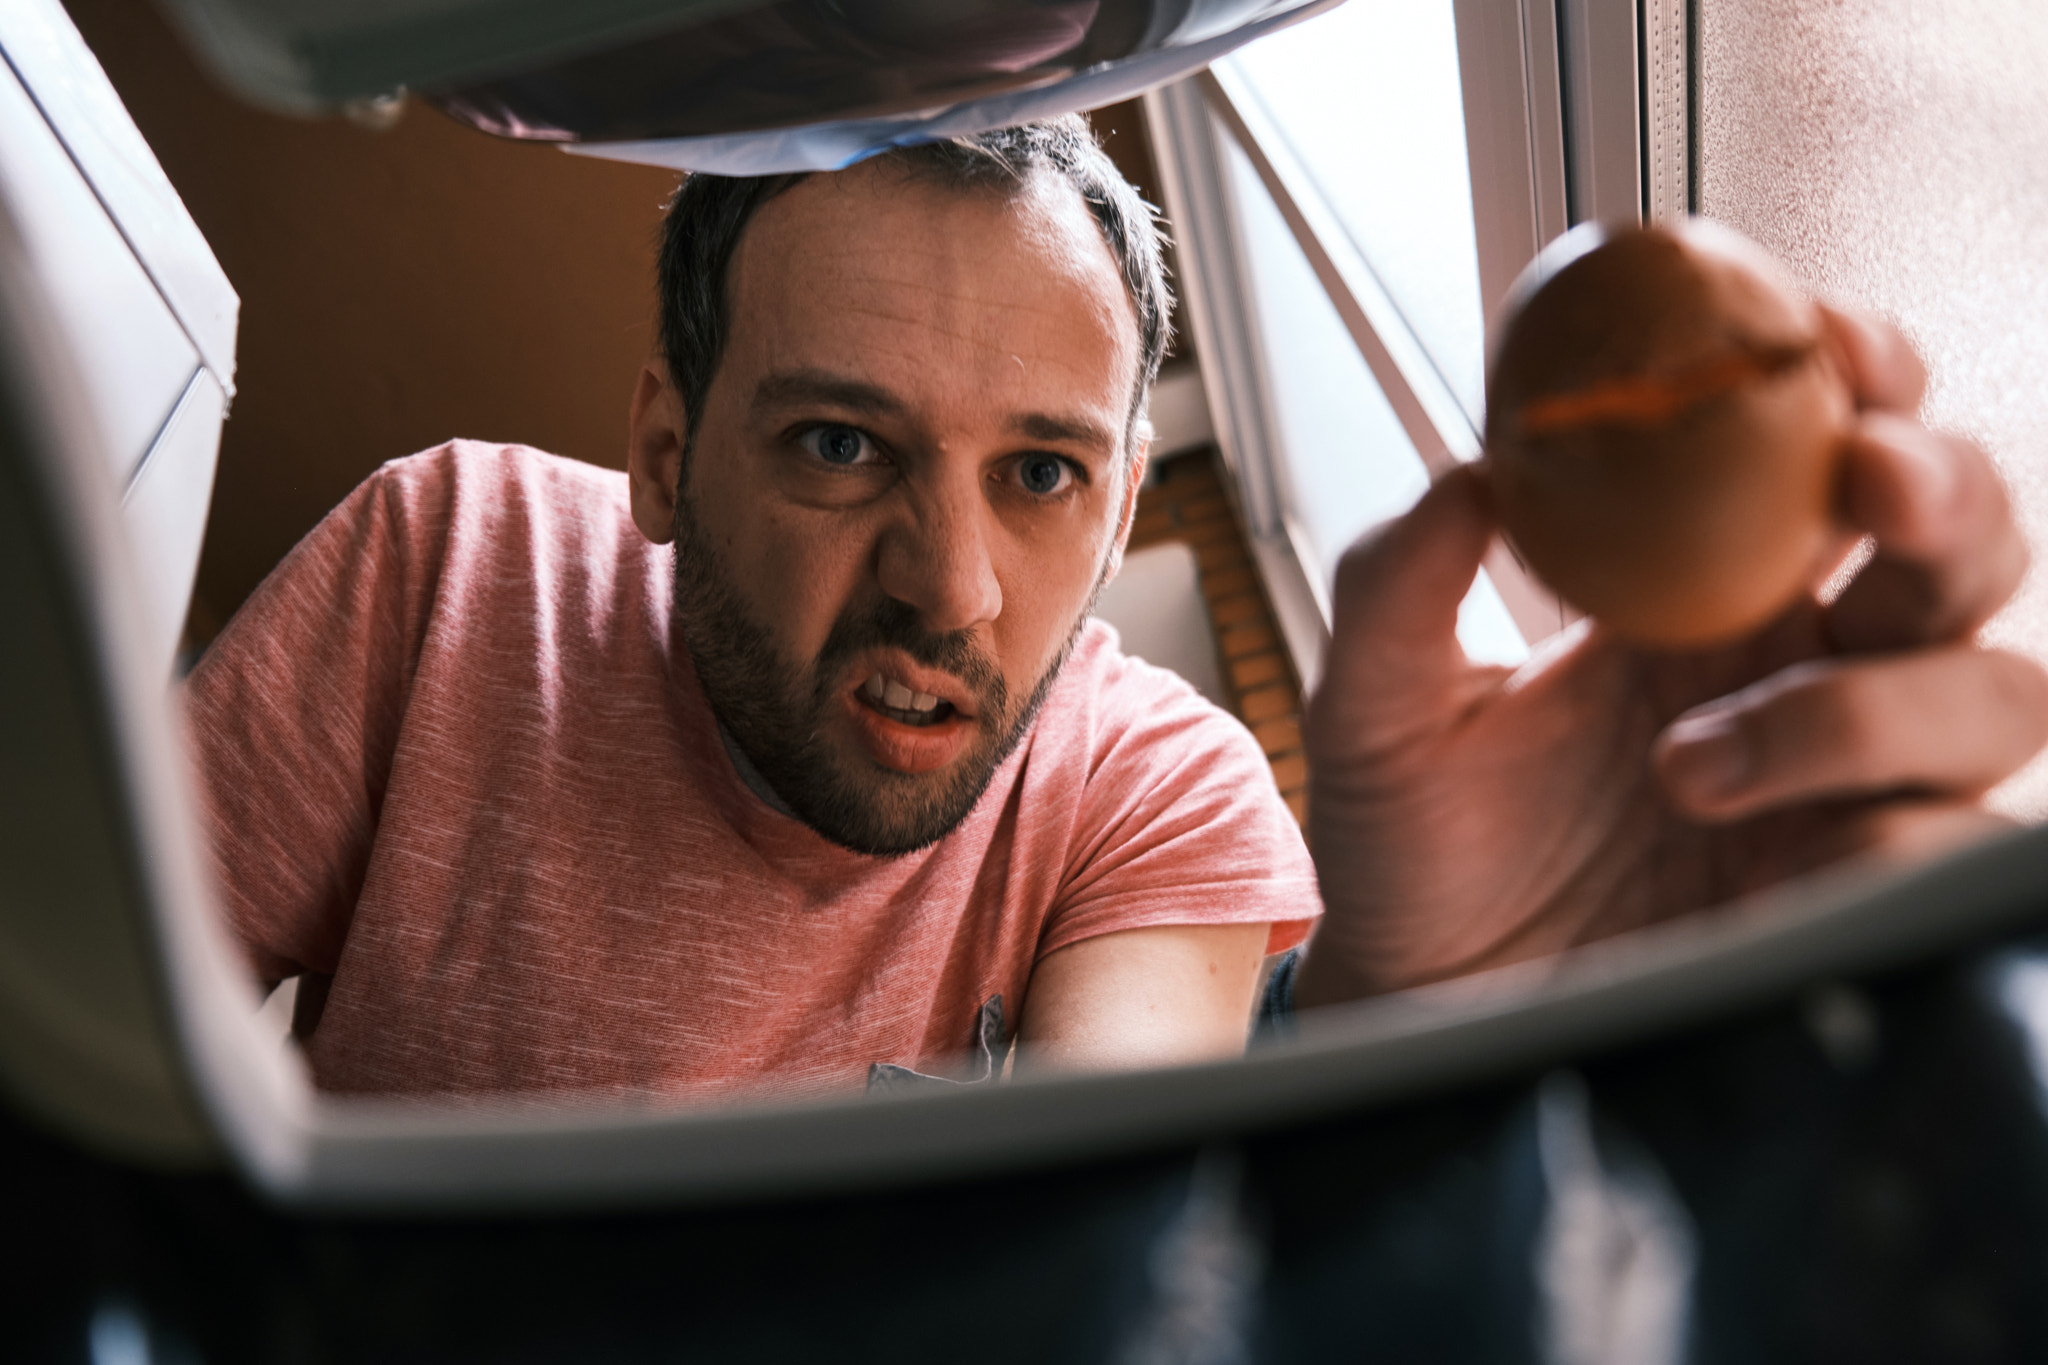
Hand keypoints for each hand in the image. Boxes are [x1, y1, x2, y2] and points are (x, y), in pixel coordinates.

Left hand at [1295, 308, 2047, 1003]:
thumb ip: (1400, 581)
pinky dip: (1889, 836)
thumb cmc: (1417, 850)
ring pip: (1996, 692)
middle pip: (1963, 547)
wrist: (1422, 997)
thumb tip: (1470, 471)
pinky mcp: (1851, 899)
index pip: (1831, 450)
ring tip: (1687, 767)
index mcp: (1704, 593)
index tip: (1824, 343)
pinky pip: (1955, 846)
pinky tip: (1764, 856)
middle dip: (1945, 492)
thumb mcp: (1375, 705)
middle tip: (1863, 484)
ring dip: (1867, 704)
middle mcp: (1800, 672)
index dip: (1862, 379)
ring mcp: (1845, 786)